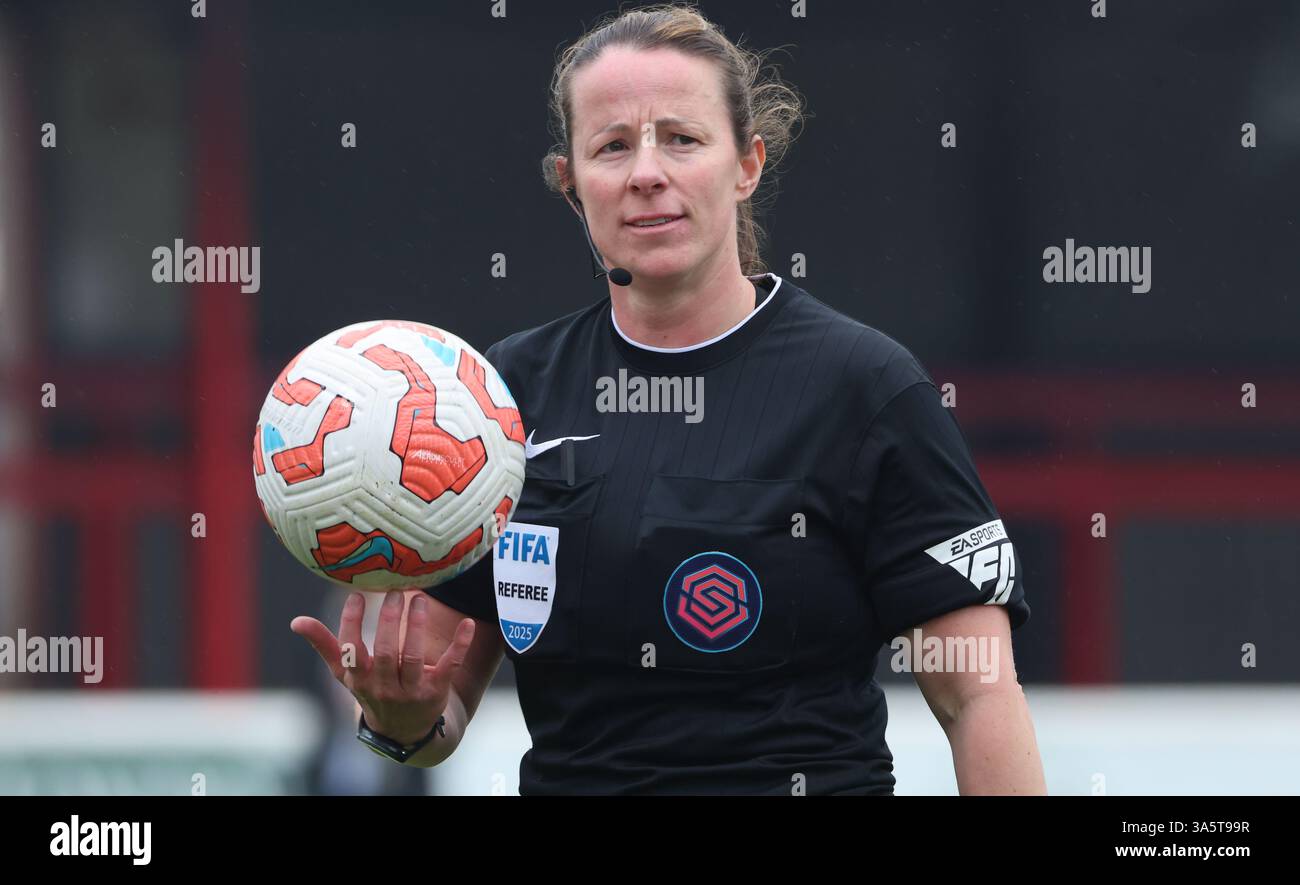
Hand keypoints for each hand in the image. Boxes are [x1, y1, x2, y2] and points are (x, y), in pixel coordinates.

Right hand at [291, 590, 474, 745]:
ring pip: (414, 657)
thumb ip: (325, 645)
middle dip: (390, 621)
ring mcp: (411, 691)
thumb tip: (296, 621)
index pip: (351, 650)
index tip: (357, 595)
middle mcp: (383, 687)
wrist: (404, 731)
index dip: (352, 623)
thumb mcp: (346, 673)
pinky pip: (449, 665)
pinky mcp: (437, 691)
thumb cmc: (371, 690)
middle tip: (395, 591)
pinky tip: (468, 624)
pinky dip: (459, 644)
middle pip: (386, 652)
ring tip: (419, 599)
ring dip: (418, 626)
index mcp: (358, 679)